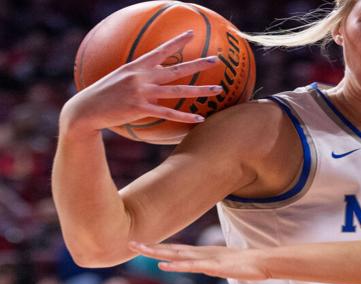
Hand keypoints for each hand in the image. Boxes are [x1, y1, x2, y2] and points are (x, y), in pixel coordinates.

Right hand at [61, 31, 223, 133]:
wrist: (86, 109)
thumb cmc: (105, 93)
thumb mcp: (120, 76)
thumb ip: (140, 73)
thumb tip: (156, 71)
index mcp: (136, 66)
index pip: (160, 50)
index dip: (177, 42)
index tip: (192, 34)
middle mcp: (140, 77)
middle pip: (176, 69)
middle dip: (198, 64)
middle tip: (217, 60)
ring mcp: (141, 92)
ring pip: (177, 91)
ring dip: (200, 91)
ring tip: (218, 90)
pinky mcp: (140, 108)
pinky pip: (168, 113)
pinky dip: (185, 116)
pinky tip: (200, 118)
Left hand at [131, 241, 269, 279]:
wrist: (262, 262)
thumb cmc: (246, 264)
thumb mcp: (224, 265)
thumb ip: (212, 265)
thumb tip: (207, 268)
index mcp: (201, 254)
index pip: (175, 249)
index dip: (157, 247)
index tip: (140, 244)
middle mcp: (199, 254)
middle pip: (170, 250)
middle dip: (150, 247)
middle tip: (130, 243)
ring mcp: (205, 260)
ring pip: (176, 255)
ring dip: (157, 252)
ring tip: (139, 249)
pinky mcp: (212, 267)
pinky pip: (191, 266)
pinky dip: (176, 265)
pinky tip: (163, 265)